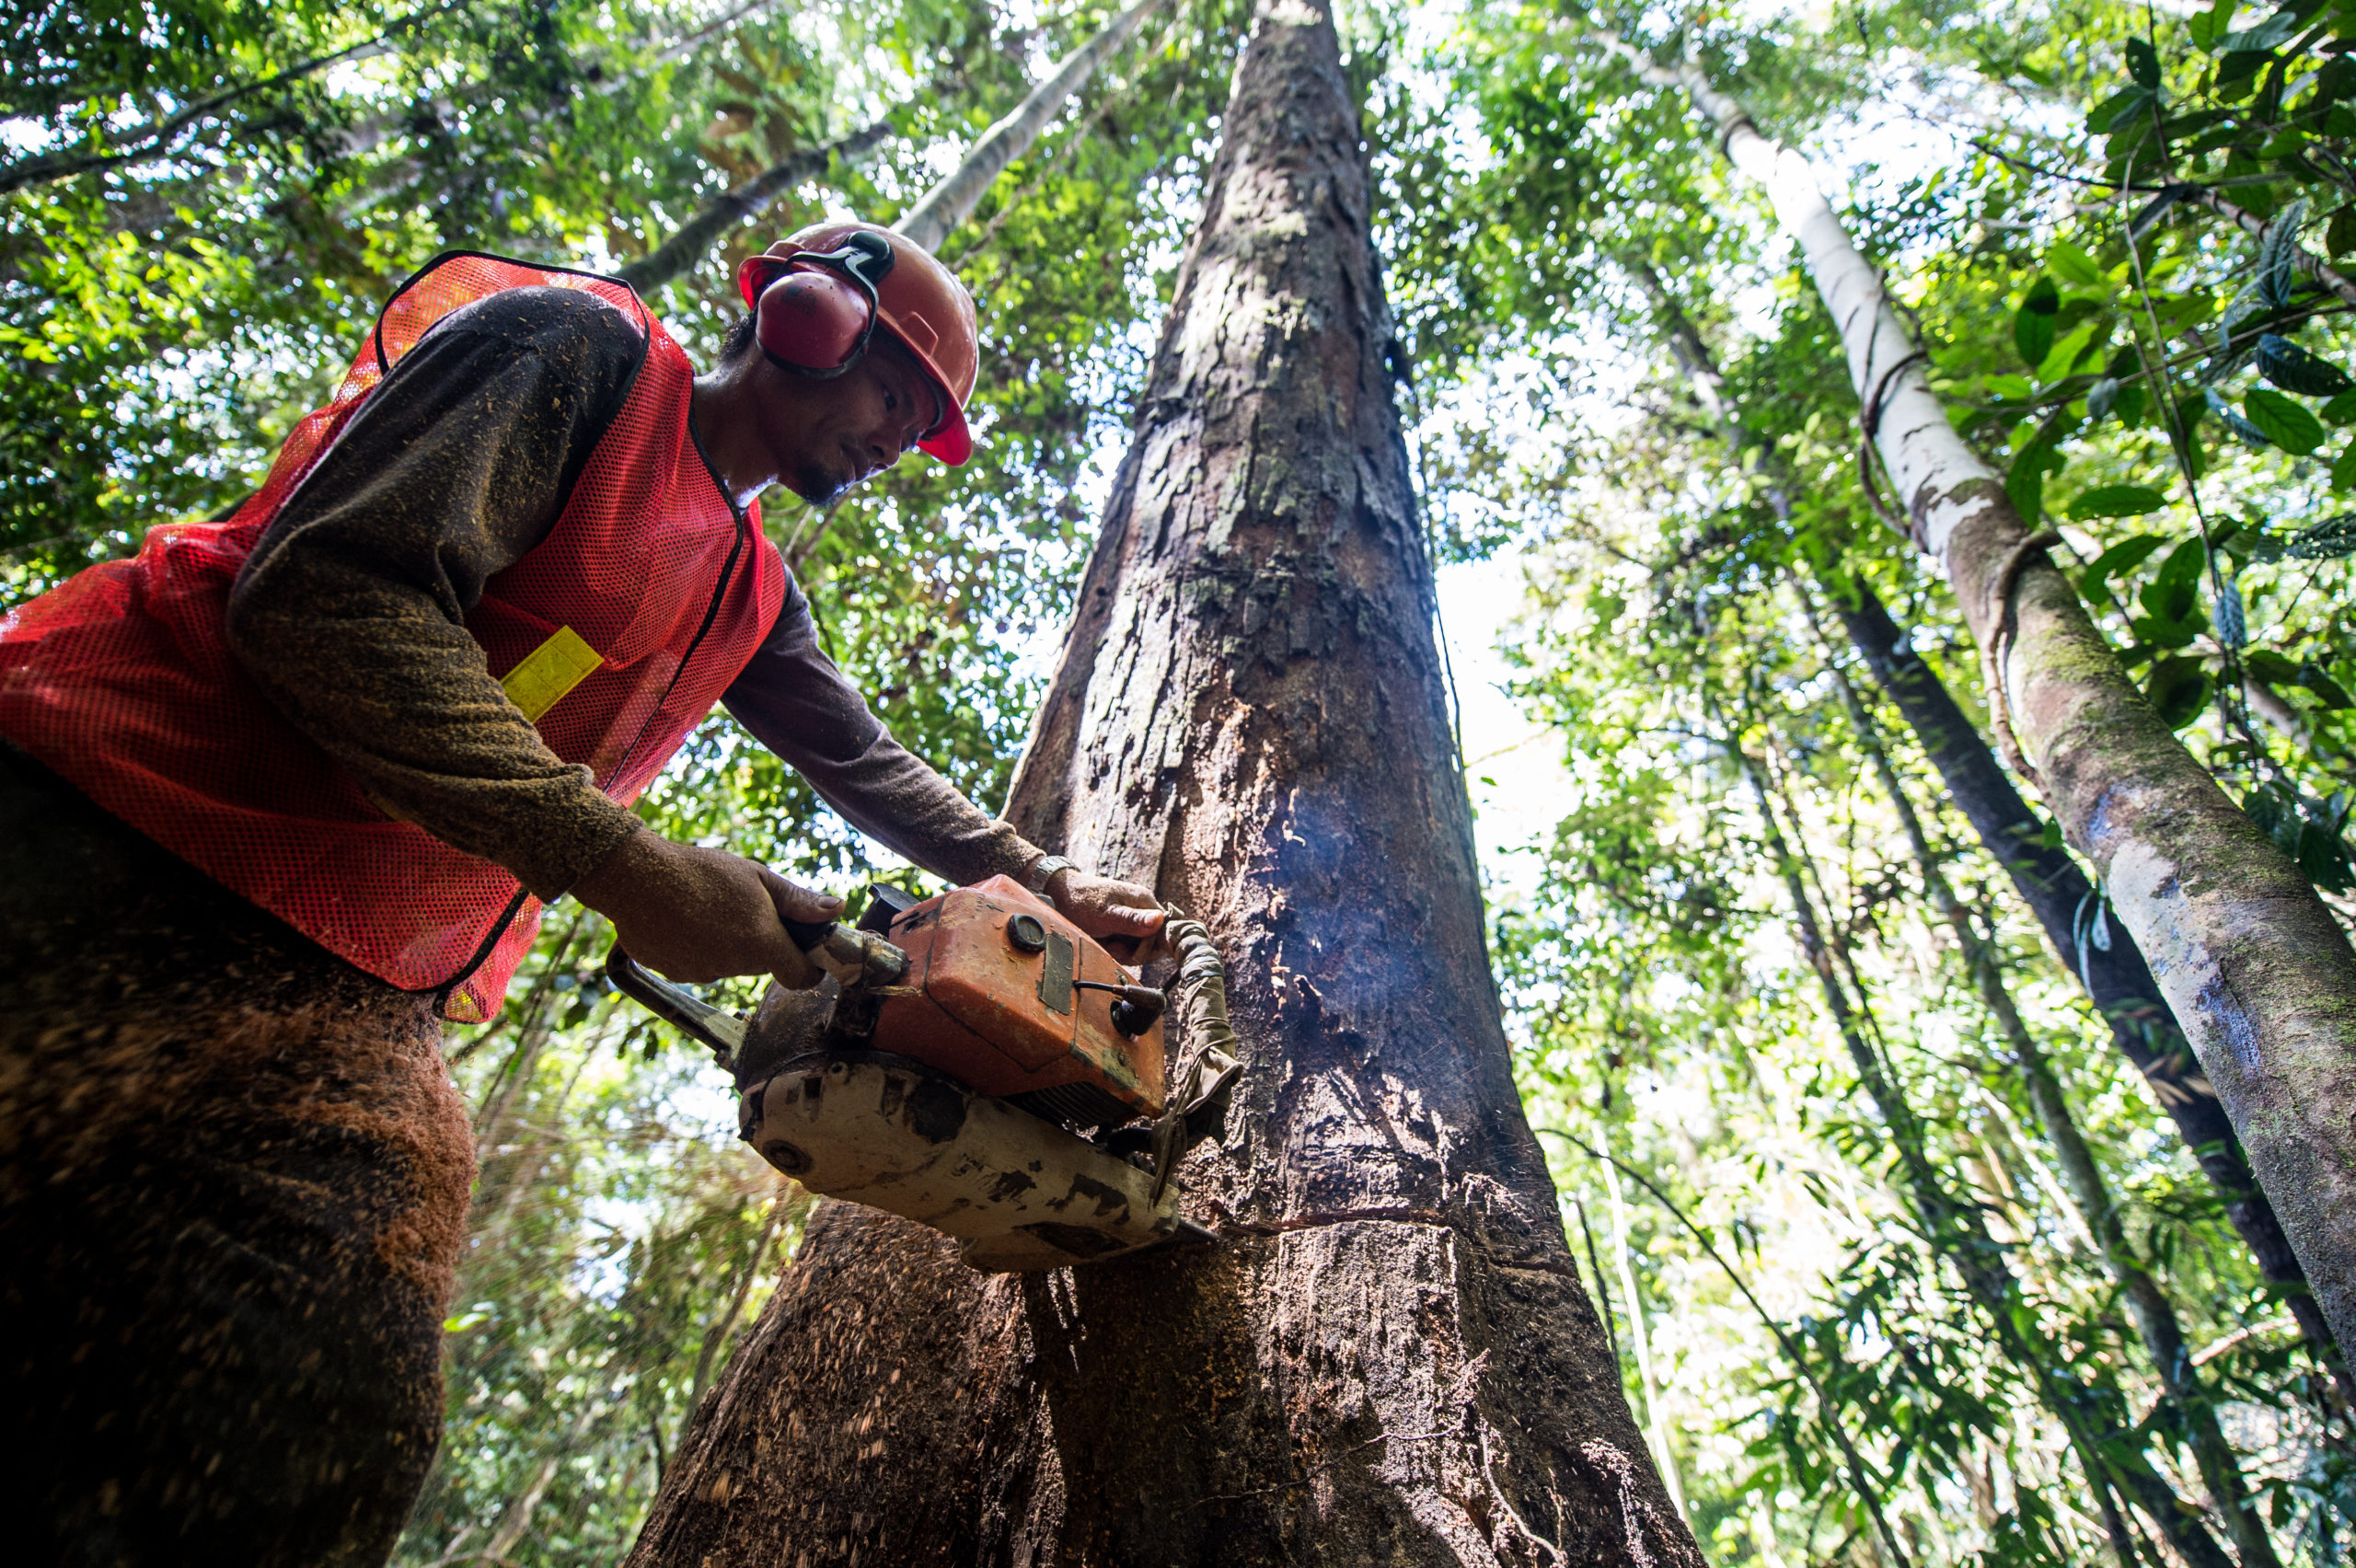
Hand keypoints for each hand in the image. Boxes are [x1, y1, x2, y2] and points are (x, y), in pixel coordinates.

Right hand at [570, 829, 842, 987]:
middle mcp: (734, 966)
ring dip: (728, 944)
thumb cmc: (701, 871)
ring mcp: (702, 974)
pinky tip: (684, 920)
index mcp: (761, 943)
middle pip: (762, 963)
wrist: (636, 877)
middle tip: (745, 909)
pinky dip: (697, 947)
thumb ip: (799, 901)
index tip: (807, 955)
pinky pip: (698, 965)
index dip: (809, 969)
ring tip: (707, 908)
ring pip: (729, 963)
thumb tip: (838, 910)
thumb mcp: (758, 877)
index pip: (800, 977)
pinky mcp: (675, 974)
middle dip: (762, 943)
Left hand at [1046, 868, 1166, 962]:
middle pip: (1152, 943)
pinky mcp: (1122, 925)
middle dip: (1133, 952)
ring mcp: (1132, 917)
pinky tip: (1103, 942)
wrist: (1058, 894)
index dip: (1148, 948)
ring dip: (1122, 951)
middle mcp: (1142, 909)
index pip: (1164, 933)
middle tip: (1112, 948)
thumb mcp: (1105, 915)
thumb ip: (1132, 920)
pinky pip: (1127, 944)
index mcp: (1144, 902)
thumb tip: (1160, 920)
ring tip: (1105, 943)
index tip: (1127, 951)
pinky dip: (1115, 949)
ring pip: (1139, 946)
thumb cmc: (1080, 901)